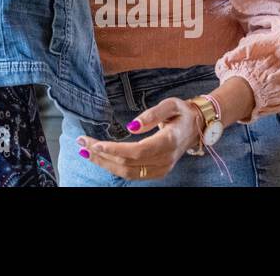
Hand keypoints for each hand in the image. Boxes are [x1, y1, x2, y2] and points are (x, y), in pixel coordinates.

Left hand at [77, 97, 203, 181]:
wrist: (198, 126)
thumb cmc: (182, 112)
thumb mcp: (171, 105)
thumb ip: (152, 114)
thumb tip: (131, 126)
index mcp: (168, 142)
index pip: (137, 151)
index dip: (115, 149)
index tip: (95, 143)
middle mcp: (165, 159)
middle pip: (128, 164)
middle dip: (102, 155)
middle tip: (81, 143)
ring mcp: (162, 168)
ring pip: (128, 172)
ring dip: (104, 163)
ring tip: (85, 151)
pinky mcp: (158, 171)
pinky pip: (133, 174)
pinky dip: (114, 167)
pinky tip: (100, 158)